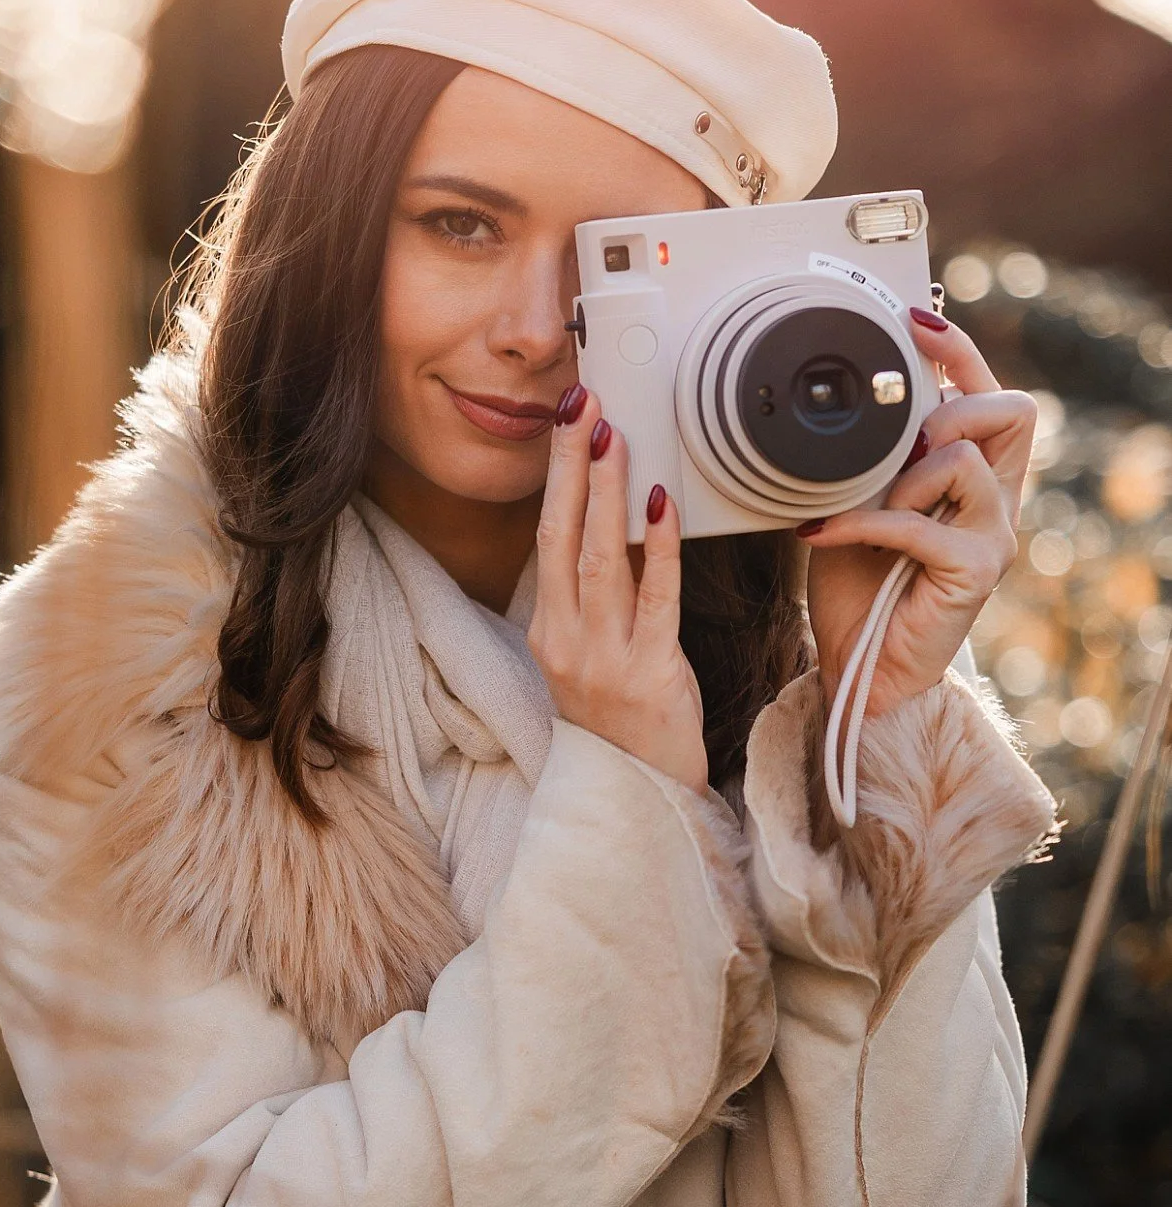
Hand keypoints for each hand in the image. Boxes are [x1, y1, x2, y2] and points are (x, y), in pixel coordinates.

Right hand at [528, 386, 708, 794]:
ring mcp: (601, 660)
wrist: (641, 799)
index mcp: (548, 633)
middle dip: (570, 466)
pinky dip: (655, 548)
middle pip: (560, 536)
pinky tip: (661, 506)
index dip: (555, 477)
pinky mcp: (647, 674)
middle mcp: (565, 642)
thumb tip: (614, 522)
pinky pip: (654, 599)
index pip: (544, 538)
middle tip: (581, 407)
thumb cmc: (624, 722)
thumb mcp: (593, 656)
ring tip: (613, 438)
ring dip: (606, 492)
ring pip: (597, 559)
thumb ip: (597, 597)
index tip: (565, 423)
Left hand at [801, 311, 1033, 718]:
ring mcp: (992, 536)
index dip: (958, 350)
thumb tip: (860, 400)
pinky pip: (919, 523)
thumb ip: (874, 455)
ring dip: (899, 478)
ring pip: (964, 460)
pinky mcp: (974, 571)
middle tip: (899, 444)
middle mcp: (994, 500)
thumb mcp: (859, 498)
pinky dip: (862, 523)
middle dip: (949, 408)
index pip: (990, 393)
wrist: (859, 666)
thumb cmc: (858, 584)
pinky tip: (822, 533)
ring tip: (857, 507)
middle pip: (1012, 411)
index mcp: (973, 475)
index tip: (913, 316)